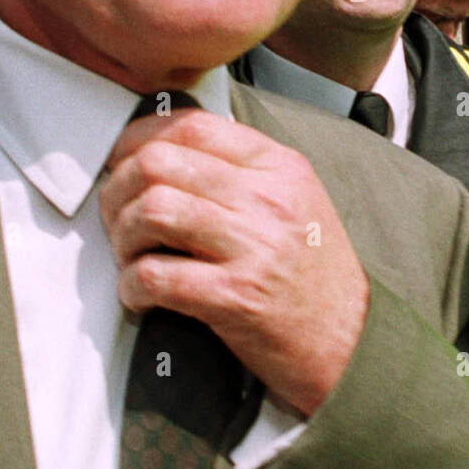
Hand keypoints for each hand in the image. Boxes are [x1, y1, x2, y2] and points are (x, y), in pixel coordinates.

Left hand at [101, 108, 369, 416]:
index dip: (139, 138)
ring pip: (152, 210)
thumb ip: (243, 169)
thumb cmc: (315, 275)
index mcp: (279, 166)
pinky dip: (132, 285)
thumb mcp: (297, 200)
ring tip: (129, 256)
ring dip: (122, 236)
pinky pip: (157, 275)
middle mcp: (266, 198)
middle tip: (115, 214)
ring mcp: (253, 246)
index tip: (120, 159)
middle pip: (159, 162)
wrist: (353, 343)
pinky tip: (140, 294)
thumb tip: (168, 151)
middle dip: (118, 188)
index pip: (192, 125)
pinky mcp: (236, 297)